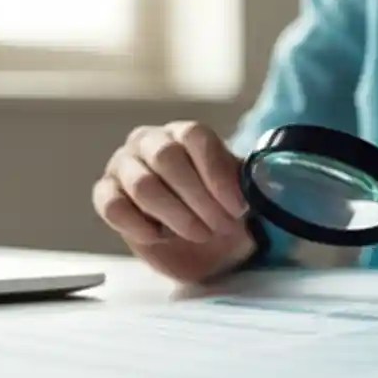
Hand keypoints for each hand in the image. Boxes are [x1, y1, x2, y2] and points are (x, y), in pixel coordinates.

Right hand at [93, 122, 254, 282]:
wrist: (198, 244)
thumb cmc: (219, 211)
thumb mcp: (242, 195)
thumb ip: (252, 183)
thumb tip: (272, 180)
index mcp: (185, 134)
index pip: (196, 137)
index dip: (217, 173)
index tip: (237, 207)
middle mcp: (149, 141)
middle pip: (167, 158)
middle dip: (198, 198)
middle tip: (220, 226)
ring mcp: (123, 166)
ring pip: (142, 184)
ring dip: (175, 215)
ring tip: (199, 234)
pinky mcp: (105, 194)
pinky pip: (113, 206)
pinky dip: (139, 225)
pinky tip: (160, 237)